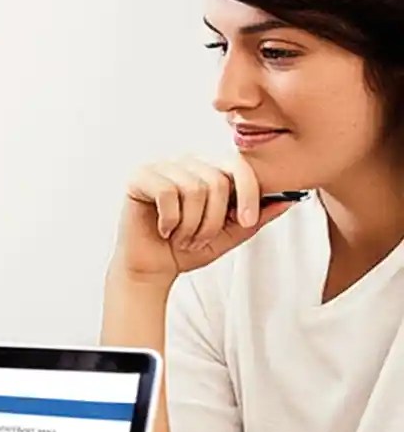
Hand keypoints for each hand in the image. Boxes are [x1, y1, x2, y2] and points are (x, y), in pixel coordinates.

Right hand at [114, 156, 294, 283]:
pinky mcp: (139, 178)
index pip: (238, 165)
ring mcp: (161, 167)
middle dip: (213, 220)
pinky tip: (163, 229)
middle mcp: (185, 162)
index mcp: (208, 169)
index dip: (248, 193)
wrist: (152, 269)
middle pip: (217, 180)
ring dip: (191, 225)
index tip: (246, 222)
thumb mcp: (231, 234)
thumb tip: (292, 197)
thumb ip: (258, 215)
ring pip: (194, 189)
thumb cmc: (187, 249)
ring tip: (181, 237)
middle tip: (199, 240)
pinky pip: (167, 193)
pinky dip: (170, 220)